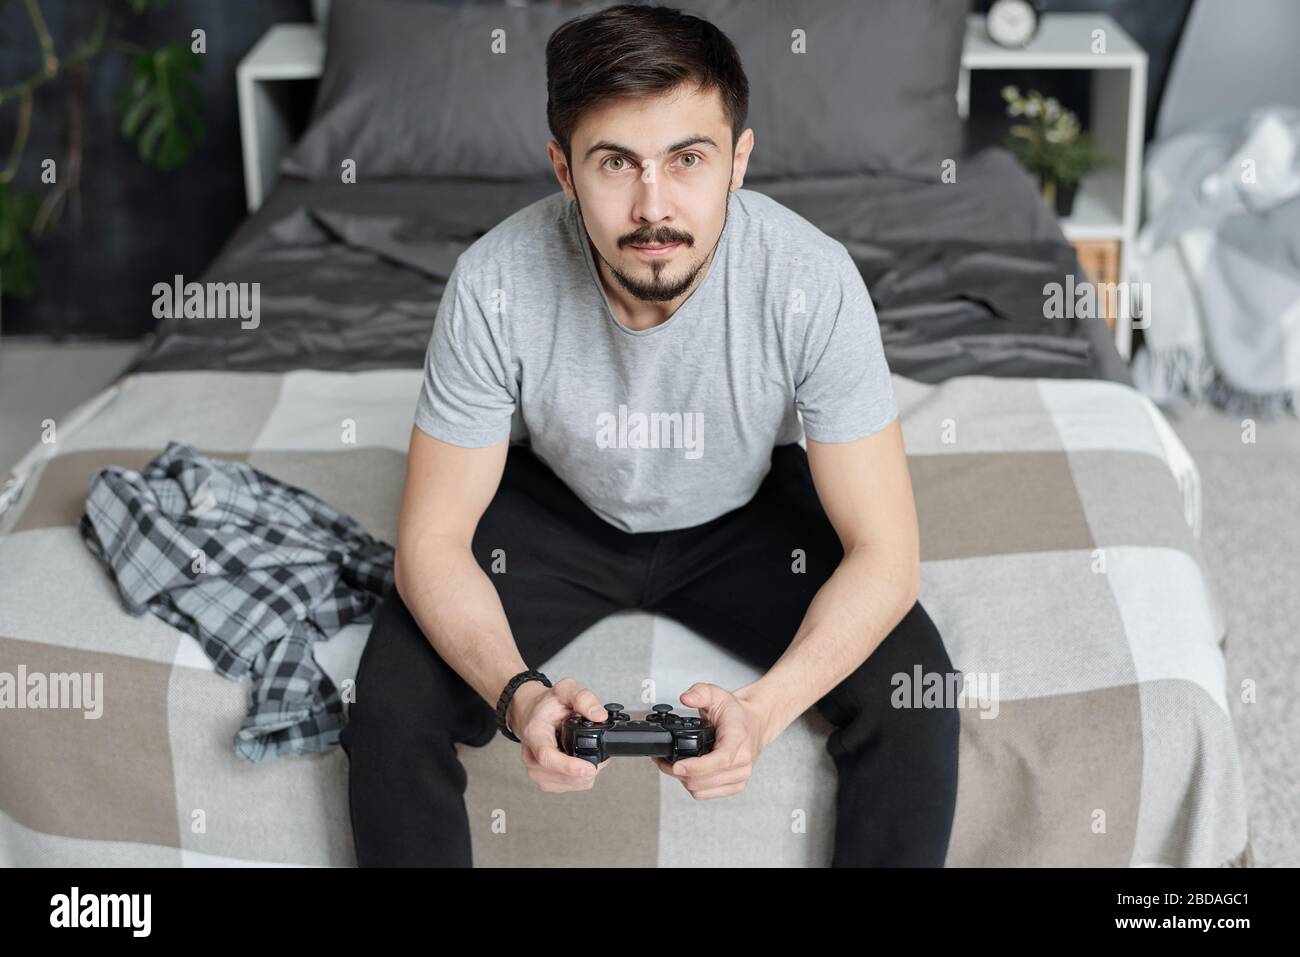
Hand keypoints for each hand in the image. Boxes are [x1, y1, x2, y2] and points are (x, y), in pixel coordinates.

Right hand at [511, 677, 611, 791]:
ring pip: (569, 784)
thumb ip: (583, 698)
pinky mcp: (544, 780)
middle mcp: (531, 757)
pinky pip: (569, 787)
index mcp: (534, 735)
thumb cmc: (547, 704)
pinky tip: (581, 763)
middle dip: (587, 768)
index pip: (547, 757)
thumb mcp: (565, 689)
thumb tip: (599, 715)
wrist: (531, 714)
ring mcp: (536, 771)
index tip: (589, 768)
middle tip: (601, 752)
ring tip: (590, 754)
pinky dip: (581, 778)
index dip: (569, 767)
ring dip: (585, 774)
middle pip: (562, 776)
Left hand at [651, 682, 773, 799]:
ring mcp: (740, 776)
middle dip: (677, 771)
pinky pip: (706, 794)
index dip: (696, 766)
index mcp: (738, 738)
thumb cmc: (736, 714)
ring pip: (701, 790)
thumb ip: (700, 692)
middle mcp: (742, 761)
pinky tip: (689, 772)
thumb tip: (686, 698)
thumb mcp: (717, 694)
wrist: (754, 724)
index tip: (676, 766)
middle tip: (663, 760)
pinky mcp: (736, 786)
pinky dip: (692, 786)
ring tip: (674, 765)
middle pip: (703, 779)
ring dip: (682, 780)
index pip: (720, 760)